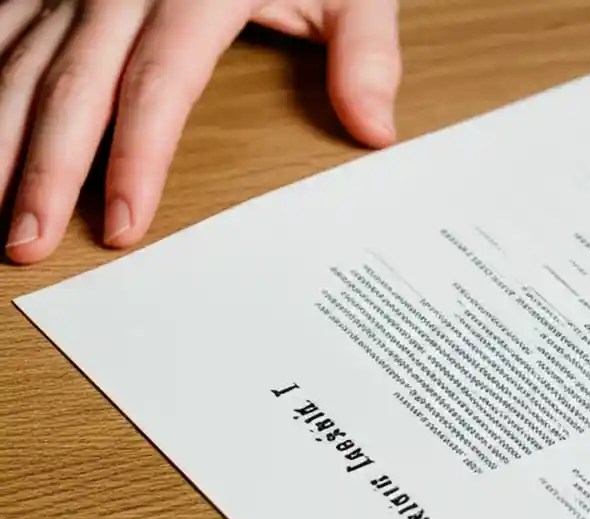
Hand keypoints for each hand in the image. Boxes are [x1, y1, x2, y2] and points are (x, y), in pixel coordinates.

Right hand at [2, 0, 400, 264]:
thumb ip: (364, 54)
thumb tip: (375, 129)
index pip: (158, 86)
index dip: (136, 158)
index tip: (122, 224)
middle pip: (73, 86)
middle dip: (45, 170)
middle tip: (26, 242)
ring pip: (21, 63)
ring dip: (1, 138)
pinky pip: (4, 28)